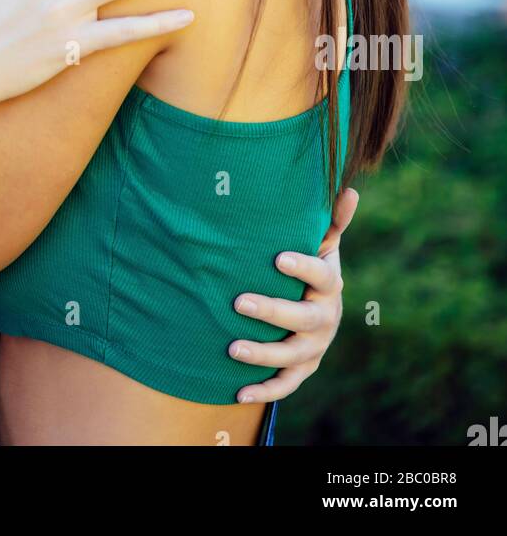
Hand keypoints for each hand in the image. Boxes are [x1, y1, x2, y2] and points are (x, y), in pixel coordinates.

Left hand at [229, 187, 359, 402]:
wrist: (318, 310)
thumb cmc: (311, 269)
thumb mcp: (323, 245)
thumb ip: (332, 221)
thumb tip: (351, 190)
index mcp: (330, 285)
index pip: (322, 276)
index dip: (303, 268)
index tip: (278, 258)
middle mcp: (325, 319)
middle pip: (303, 319)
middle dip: (271, 312)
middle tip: (238, 302)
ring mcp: (315, 348)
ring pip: (291, 356)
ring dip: (262, 354)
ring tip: (231, 348)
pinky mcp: (303, 370)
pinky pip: (285, 385)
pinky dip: (263, 391)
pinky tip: (238, 393)